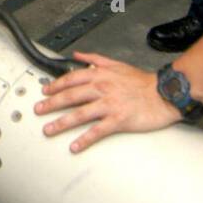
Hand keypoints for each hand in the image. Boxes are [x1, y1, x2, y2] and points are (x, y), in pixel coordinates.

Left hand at [35, 51, 180, 152]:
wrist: (163, 93)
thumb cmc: (142, 81)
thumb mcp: (117, 64)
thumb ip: (95, 60)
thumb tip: (77, 56)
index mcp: (100, 75)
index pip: (71, 79)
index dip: (55, 86)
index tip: (45, 92)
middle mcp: (102, 88)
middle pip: (71, 96)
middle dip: (51, 104)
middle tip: (38, 110)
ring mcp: (109, 105)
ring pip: (80, 114)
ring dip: (61, 123)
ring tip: (48, 129)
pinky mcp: (118, 120)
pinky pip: (97, 131)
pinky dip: (84, 139)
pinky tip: (74, 146)